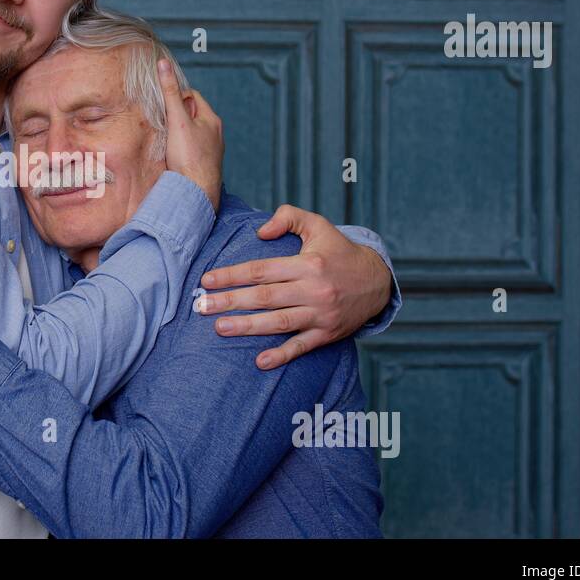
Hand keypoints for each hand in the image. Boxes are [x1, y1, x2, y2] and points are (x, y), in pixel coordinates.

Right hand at [159, 59, 223, 210]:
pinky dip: (181, 150)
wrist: (197, 193)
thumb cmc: (189, 157)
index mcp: (211, 120)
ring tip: (165, 141)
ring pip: (192, 134)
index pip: (193, 96)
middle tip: (161, 123)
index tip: (163, 105)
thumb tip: (163, 64)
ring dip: (179, 134)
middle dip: (176, 116)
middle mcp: (215, 134)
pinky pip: (191, 150)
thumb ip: (169, 93)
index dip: (176, 96)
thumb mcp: (176, 120)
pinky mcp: (204, 166)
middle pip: (192, 115)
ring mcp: (211, 151)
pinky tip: (172, 157)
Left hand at [197, 205, 391, 369]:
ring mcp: (321, 315)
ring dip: (247, 327)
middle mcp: (314, 290)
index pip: (262, 271)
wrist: (378, 281)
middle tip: (201, 307)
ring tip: (219, 328)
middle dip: (230, 302)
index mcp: (308, 264)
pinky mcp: (327, 334)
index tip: (207, 280)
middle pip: (264, 298)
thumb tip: (260, 232)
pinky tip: (260, 362)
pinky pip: (302, 347)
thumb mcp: (318, 225)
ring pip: (278, 323)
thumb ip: (288, 217)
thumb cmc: (339, 251)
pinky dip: (282, 355)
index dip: (232, 276)